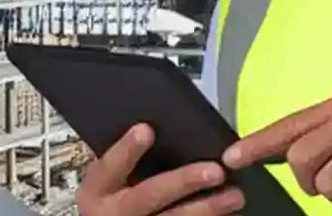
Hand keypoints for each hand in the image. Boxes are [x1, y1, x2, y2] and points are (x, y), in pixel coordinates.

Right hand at [75, 123, 245, 214]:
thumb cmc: (110, 199)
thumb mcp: (106, 180)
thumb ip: (124, 160)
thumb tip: (155, 124)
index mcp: (96, 190)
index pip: (109, 167)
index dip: (127, 149)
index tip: (146, 129)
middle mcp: (112, 213)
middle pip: (148, 196)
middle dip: (182, 182)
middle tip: (214, 171)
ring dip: (206, 209)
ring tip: (235, 196)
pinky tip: (227, 212)